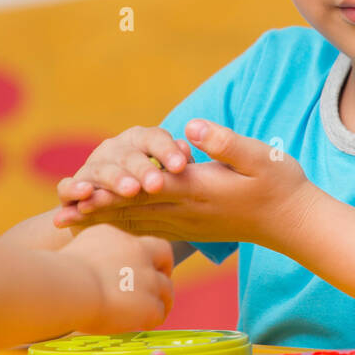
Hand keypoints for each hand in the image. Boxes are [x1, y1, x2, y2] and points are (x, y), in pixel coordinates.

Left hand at [53, 120, 311, 249]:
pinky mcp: (192, 228)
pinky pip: (150, 229)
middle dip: (95, 207)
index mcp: (199, 188)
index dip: (112, 187)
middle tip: (60, 209)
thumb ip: (225, 142)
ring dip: (103, 219)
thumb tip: (190, 126)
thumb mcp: (261, 156)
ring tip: (71, 219)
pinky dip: (124, 225)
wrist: (294, 222)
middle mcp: (188, 210)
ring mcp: (189, 223)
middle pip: (133, 208)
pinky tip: (107, 223)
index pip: (147, 187)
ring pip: (137, 222)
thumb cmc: (281, 184)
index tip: (82, 187)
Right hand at [55, 126, 192, 215]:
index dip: (167, 151)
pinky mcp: (71, 190)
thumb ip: (180, 163)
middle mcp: (114, 149)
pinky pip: (67, 187)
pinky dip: (74, 188)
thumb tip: (186, 150)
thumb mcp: (173, 178)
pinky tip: (86, 193)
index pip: (154, 138)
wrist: (120, 217)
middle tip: (156, 185)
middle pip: (128, 155)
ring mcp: (91, 167)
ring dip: (116, 179)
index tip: (182, 166)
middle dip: (143, 169)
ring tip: (131, 191)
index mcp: (140, 140)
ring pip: (102, 170)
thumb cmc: (155, 191)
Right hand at [64, 225, 173, 333]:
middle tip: (158, 283)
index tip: (139, 266)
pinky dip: (153, 319)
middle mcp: (137, 252)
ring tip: (154, 310)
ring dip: (162, 299)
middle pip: (164, 255)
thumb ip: (94, 256)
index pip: (138, 242)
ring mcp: (147, 278)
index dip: (143, 255)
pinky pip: (158, 312)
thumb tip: (92, 269)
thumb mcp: (77, 252)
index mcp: (116, 237)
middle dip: (164, 268)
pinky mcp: (149, 304)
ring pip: (166, 288)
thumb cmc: (59, 276)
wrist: (67, 289)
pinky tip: (145, 324)